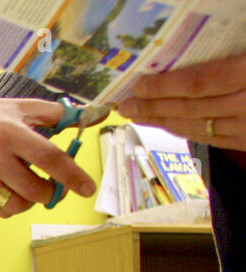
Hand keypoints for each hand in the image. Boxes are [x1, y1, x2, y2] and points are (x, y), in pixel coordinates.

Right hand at [0, 97, 96, 216]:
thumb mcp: (24, 107)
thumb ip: (60, 114)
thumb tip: (98, 114)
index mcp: (11, 132)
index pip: (49, 158)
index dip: (72, 175)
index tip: (88, 189)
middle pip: (34, 189)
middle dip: (51, 193)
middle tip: (54, 187)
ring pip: (17, 205)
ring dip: (32, 202)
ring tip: (32, 189)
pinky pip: (1, 211)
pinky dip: (14, 207)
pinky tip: (14, 193)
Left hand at [117, 53, 245, 150]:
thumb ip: (222, 56)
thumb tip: (177, 61)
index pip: (197, 83)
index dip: (164, 87)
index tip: (137, 86)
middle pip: (190, 108)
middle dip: (153, 107)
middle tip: (124, 106)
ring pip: (197, 126)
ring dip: (162, 122)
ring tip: (136, 116)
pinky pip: (211, 138)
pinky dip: (184, 131)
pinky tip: (166, 125)